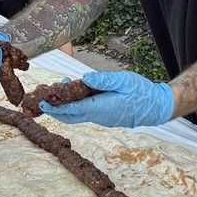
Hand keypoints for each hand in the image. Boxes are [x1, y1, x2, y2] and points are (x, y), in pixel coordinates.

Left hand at [41, 71, 174, 127]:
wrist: (156, 107)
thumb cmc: (141, 92)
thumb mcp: (123, 80)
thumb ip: (103, 80)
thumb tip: (83, 79)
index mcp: (103, 108)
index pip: (75, 109)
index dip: (57, 107)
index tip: (44, 102)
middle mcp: (100, 116)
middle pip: (72, 116)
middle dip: (54, 109)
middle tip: (40, 101)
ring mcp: (102, 118)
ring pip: (77, 114)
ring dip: (63, 107)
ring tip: (53, 92)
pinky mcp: (105, 116)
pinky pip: (85, 113)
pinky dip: (73, 106)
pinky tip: (71, 93)